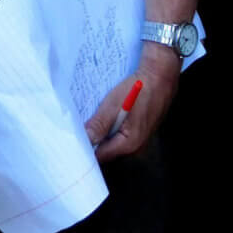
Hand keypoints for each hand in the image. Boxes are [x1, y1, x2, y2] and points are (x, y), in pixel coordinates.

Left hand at [84, 44, 179, 162]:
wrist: (160, 76)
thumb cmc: (138, 90)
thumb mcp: (114, 105)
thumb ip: (99, 125)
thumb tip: (84, 140)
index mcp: (129, 145)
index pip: (100, 156)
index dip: (86, 149)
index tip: (73, 140)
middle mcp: (136, 148)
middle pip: (107, 151)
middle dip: (94, 141)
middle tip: (78, 129)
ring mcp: (140, 140)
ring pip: (113, 143)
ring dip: (102, 134)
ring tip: (90, 121)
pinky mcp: (141, 131)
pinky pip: (121, 135)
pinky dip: (112, 129)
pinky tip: (106, 118)